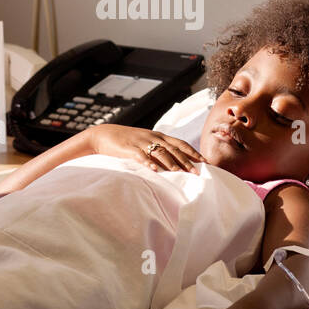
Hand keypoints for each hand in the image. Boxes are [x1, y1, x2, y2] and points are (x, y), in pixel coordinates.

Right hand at [86, 125, 203, 173]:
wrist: (103, 135)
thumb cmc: (127, 141)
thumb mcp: (145, 142)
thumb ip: (159, 150)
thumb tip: (175, 163)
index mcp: (158, 136)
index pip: (180, 143)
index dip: (193, 152)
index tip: (205, 161)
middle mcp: (152, 138)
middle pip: (173, 149)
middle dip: (186, 161)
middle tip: (198, 172)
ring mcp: (140, 142)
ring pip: (159, 152)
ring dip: (171, 163)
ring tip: (180, 173)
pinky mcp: (128, 149)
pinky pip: (139, 156)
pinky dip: (147, 162)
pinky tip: (154, 170)